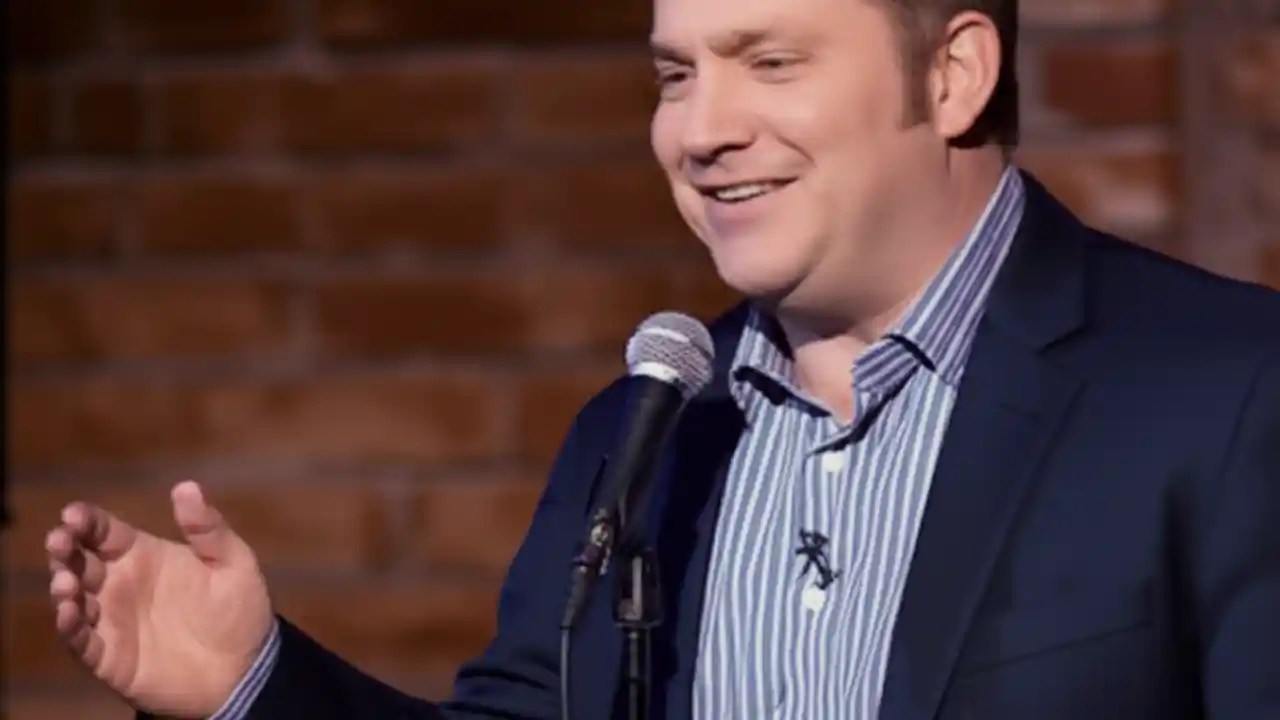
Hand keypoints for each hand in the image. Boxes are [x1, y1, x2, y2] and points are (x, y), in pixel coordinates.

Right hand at [45, 480, 272, 716]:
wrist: (245, 669)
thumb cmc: (239, 611)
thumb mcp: (233, 563)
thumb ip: (208, 528)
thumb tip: (186, 485)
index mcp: (144, 555)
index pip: (106, 532)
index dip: (87, 520)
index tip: (74, 513)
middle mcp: (120, 584)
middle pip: (80, 560)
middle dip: (64, 548)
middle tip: (60, 539)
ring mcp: (112, 621)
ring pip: (73, 599)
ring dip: (64, 587)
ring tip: (66, 580)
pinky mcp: (110, 657)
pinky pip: (82, 641)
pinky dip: (70, 627)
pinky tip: (69, 613)